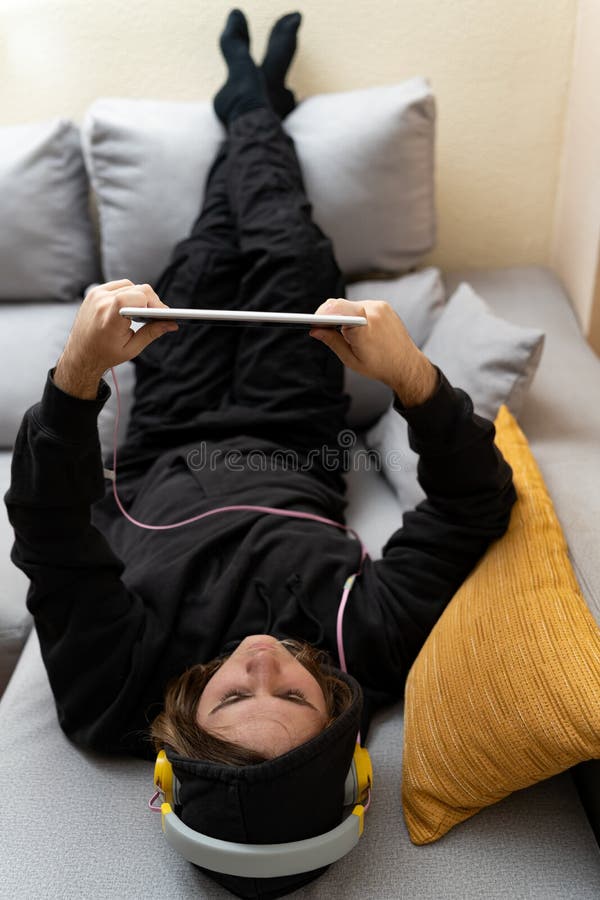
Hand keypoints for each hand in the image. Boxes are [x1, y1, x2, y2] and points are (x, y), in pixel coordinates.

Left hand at [54, 280, 177, 398]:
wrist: (80, 354)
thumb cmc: (105, 354)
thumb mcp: (132, 348)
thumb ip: (152, 333)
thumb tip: (172, 324)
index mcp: (110, 320)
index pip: (136, 298)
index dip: (154, 303)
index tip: (163, 314)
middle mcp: (102, 304)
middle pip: (138, 290)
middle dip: (152, 301)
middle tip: (158, 315)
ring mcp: (96, 295)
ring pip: (130, 286)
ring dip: (140, 296)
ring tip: (145, 311)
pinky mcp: (95, 292)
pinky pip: (119, 286)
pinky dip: (129, 293)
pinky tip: (132, 306)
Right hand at [310, 298, 437, 406]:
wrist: (406, 364)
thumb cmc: (379, 366)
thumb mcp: (350, 359)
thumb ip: (331, 341)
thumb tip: (314, 330)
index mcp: (363, 329)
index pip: (336, 310)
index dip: (322, 313)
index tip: (313, 321)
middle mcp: (372, 313)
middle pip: (341, 305)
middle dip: (329, 315)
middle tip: (323, 328)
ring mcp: (379, 307)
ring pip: (351, 305)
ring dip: (344, 315)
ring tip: (344, 332)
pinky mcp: (383, 305)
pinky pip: (362, 305)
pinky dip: (355, 314)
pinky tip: (357, 328)